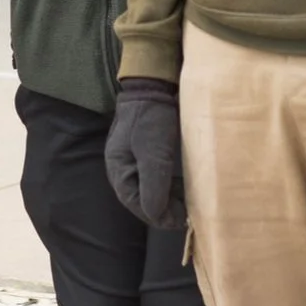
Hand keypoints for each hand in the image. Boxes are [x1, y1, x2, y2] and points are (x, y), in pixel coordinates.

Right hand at [106, 78, 187, 230]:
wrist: (152, 85)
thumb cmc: (151, 121)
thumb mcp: (154, 156)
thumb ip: (153, 188)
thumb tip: (158, 217)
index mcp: (118, 171)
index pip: (137, 206)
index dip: (160, 217)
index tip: (183, 220)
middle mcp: (122, 169)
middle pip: (142, 200)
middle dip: (164, 209)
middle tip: (188, 213)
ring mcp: (133, 159)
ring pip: (150, 189)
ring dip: (167, 198)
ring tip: (188, 202)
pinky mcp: (145, 152)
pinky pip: (155, 177)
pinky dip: (168, 186)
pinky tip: (182, 186)